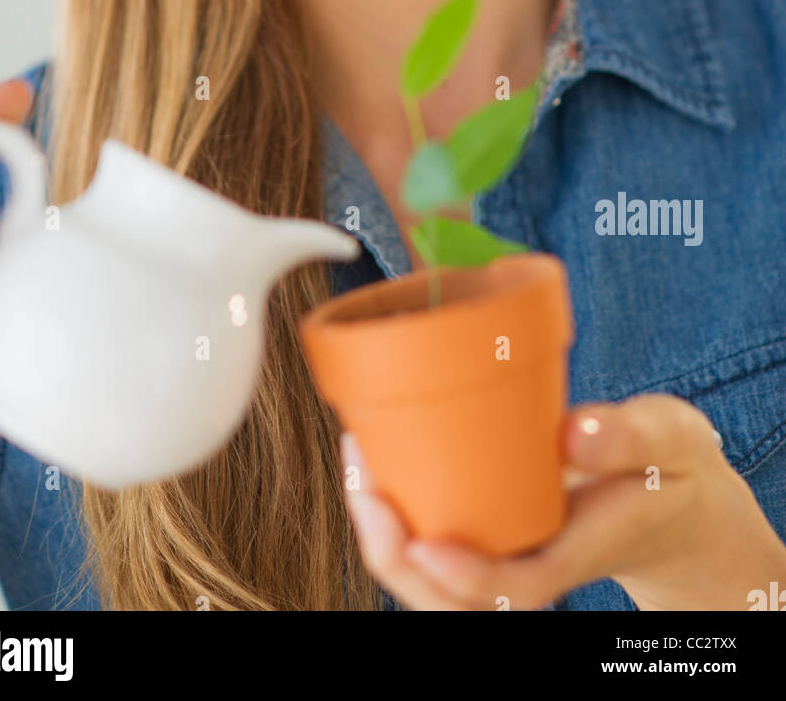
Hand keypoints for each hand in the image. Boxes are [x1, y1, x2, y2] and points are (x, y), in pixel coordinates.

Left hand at [341, 393, 785, 610]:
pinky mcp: (489, 534)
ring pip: (430, 580)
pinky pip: (431, 541)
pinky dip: (396, 512)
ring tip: (357, 456)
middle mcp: (533, 564)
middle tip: (363, 481)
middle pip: (453, 600)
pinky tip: (374, 457)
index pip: (516, 589)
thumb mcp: (670, 438)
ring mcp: (506, 554)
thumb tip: (573, 431)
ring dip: (382, 531)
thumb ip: (630, 435)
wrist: (673, 498)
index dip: (465, 578)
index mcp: (580, 550)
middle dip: (394, 555)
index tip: (422, 545)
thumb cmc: (667, 465)